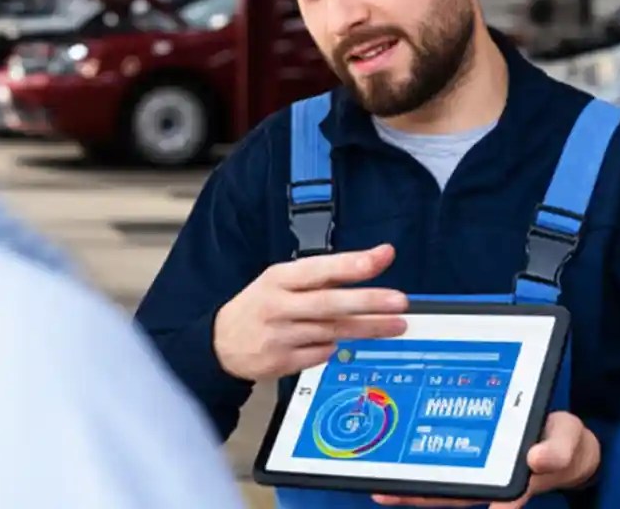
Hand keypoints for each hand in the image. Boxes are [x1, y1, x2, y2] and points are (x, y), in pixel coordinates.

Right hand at [213, 244, 408, 381]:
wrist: (220, 344)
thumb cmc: (259, 306)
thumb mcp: (280, 281)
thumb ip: (320, 276)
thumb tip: (368, 265)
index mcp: (278, 278)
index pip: (320, 269)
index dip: (352, 264)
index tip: (382, 257)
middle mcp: (279, 305)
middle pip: (329, 303)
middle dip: (368, 301)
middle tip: (399, 301)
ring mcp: (280, 336)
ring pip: (332, 331)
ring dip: (368, 328)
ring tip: (396, 324)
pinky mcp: (281, 362)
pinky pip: (320, 354)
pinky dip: (336, 348)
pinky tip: (347, 344)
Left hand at [371, 412, 600, 507]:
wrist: (562, 439)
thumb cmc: (565, 443)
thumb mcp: (570, 441)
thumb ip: (558, 450)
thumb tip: (537, 459)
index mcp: (514, 478)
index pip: (484, 493)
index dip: (459, 498)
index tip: (434, 499)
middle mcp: (492, 479)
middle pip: (451, 493)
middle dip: (419, 494)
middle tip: (384, 492)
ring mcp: (481, 470)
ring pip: (442, 483)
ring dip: (412, 485)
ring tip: (378, 484)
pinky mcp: (474, 456)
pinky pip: (444, 464)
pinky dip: (421, 463)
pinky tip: (394, 460)